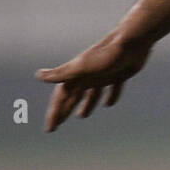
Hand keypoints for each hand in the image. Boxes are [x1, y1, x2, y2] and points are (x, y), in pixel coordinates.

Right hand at [36, 32, 151, 131]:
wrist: (132, 41)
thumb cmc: (106, 54)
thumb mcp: (82, 66)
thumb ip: (62, 73)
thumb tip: (38, 76)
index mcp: (77, 76)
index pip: (61, 98)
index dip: (55, 113)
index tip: (50, 128)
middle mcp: (88, 75)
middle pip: (73, 97)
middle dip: (64, 111)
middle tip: (57, 125)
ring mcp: (104, 74)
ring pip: (91, 93)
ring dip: (86, 104)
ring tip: (82, 116)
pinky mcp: (120, 74)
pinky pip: (113, 88)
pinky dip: (110, 96)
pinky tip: (109, 104)